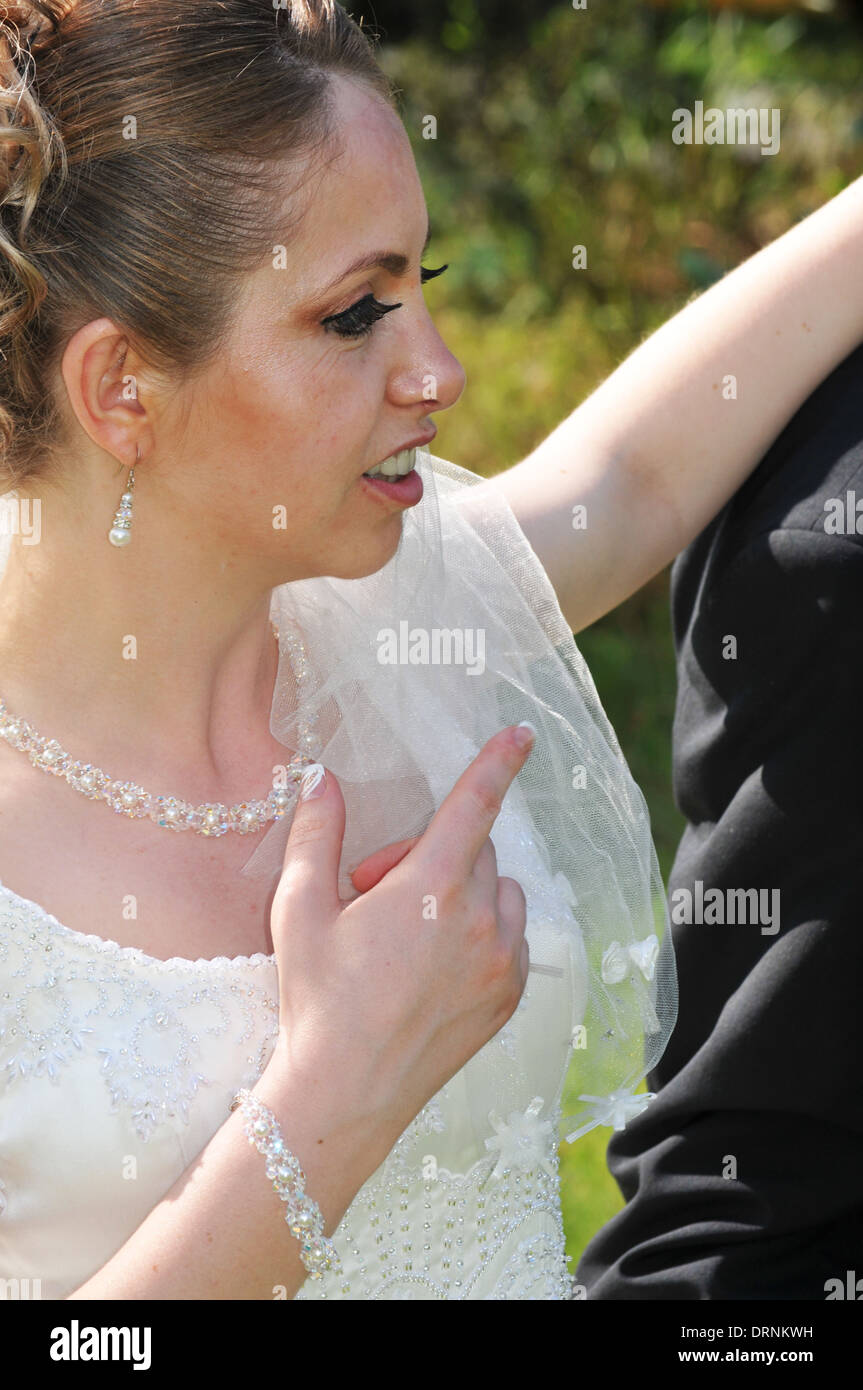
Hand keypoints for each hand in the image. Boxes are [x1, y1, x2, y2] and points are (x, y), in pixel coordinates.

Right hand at [267, 724, 535, 1147]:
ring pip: (499, 893)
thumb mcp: (299, 910)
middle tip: (374, 890)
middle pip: (475, 851)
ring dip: (463, 892)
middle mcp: (478, 919)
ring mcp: (502, 961)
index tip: (522, 734)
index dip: (498, 762)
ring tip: (408, 932)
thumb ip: (315, 833)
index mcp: (430, 888)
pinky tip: (433, 963)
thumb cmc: (317, 1000)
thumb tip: (318, 777)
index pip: (473, 804)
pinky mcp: (510, 995)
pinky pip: (511, 938)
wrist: (345, 1094)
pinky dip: (483, 933)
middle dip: (429, 855)